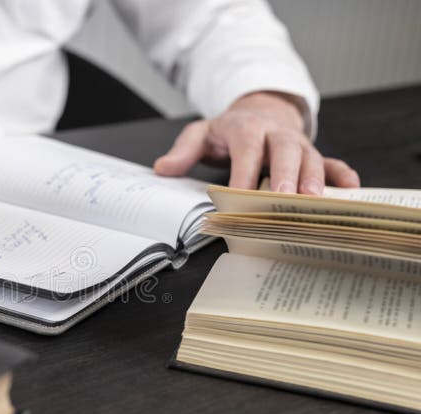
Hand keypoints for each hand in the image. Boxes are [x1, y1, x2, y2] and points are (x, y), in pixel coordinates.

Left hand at [154, 91, 359, 193]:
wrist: (259, 112)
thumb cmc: (229, 130)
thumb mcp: (201, 133)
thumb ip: (183, 150)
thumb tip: (162, 168)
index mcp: (247, 128)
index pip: (246, 149)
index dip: (244, 172)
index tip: (238, 196)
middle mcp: (276, 134)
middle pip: (284, 151)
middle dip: (285, 174)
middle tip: (284, 198)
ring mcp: (297, 145)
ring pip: (310, 158)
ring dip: (314, 180)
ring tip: (314, 202)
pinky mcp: (312, 155)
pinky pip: (331, 163)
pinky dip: (341, 175)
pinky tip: (350, 190)